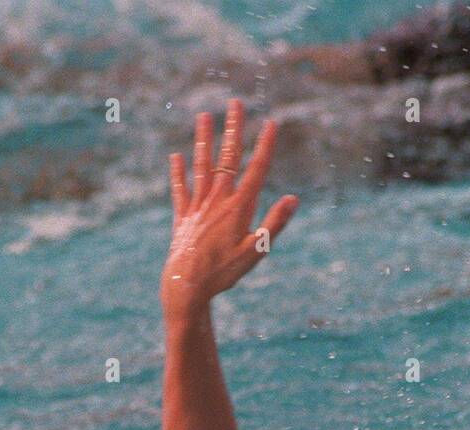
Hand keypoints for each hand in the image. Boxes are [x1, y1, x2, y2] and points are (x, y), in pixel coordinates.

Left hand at [160, 99, 298, 316]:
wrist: (187, 287)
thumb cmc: (225, 273)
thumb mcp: (256, 252)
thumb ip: (274, 224)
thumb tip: (293, 199)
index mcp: (239, 208)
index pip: (256, 170)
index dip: (265, 146)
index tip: (271, 123)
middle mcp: (217, 201)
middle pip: (227, 158)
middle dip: (233, 129)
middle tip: (236, 103)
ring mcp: (198, 207)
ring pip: (201, 166)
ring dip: (204, 140)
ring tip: (204, 117)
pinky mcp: (182, 218)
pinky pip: (181, 190)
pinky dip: (179, 173)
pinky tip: (177, 157)